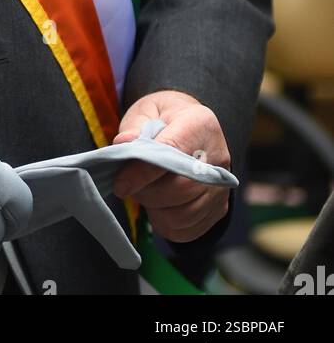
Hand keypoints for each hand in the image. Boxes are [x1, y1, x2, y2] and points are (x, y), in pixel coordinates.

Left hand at [110, 90, 230, 241]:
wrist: (191, 129)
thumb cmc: (164, 120)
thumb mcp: (147, 112)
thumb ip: (135, 128)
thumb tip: (123, 144)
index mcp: (199, 124)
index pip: (172, 152)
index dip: (143, 172)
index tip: (121, 184)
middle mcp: (218, 157)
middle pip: (180, 189)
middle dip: (146, 193)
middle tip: (128, 187)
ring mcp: (221, 186)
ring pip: (183, 214)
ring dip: (155, 210)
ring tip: (144, 193)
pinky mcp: (218, 208)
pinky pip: (188, 230)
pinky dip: (166, 224)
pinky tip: (158, 206)